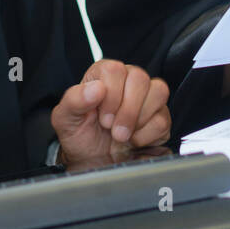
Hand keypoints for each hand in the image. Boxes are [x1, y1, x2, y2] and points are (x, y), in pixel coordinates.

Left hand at [50, 60, 169, 165]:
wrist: (90, 158)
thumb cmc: (79, 133)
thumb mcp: (65, 118)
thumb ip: (74, 100)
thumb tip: (96, 88)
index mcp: (104, 74)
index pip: (115, 70)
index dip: (110, 96)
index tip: (102, 117)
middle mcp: (127, 80)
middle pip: (140, 78)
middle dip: (126, 110)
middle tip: (112, 129)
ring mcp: (146, 98)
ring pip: (158, 91)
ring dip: (139, 119)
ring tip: (122, 135)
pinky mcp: (159, 117)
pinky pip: (164, 119)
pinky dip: (148, 134)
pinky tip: (134, 140)